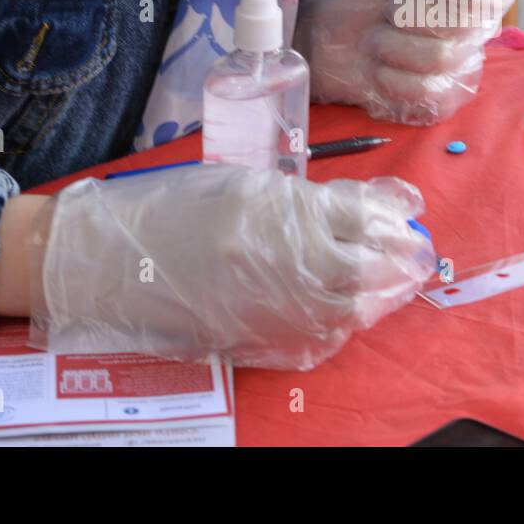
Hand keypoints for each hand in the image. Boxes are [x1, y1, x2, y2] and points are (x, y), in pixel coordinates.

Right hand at [28, 164, 436, 369]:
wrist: (108, 258)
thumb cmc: (174, 206)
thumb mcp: (246, 185)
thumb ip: (309, 197)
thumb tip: (369, 205)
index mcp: (277, 210)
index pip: (359, 216)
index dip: (392, 216)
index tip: (410, 213)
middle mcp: (278, 259)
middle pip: (363, 266)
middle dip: (397, 260)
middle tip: (415, 254)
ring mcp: (266, 304)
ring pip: (346, 309)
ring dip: (376, 295)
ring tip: (389, 283)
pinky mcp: (251, 336)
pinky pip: (314, 338)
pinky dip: (339, 325)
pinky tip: (347, 311)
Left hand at [296, 0, 516, 124]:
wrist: (321, 36)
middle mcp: (472, 27)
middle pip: (468, 25)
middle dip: (413, 15)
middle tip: (387, 10)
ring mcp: (458, 66)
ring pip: (442, 58)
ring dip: (393, 45)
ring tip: (375, 39)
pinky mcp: (440, 98)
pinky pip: (430, 93)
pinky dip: (391, 78)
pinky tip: (377, 70)